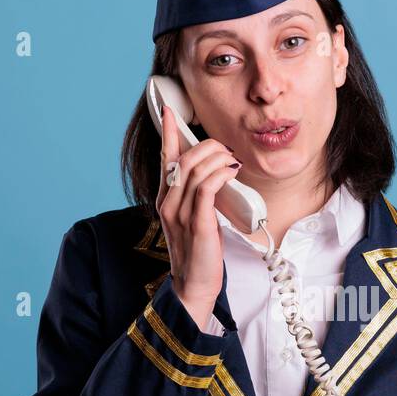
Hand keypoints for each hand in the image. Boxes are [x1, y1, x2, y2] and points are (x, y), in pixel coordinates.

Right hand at [156, 102, 241, 327]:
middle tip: (226, 148)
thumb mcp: (196, 217)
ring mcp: (180, 213)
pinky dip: (220, 174)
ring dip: (217, 158)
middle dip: (207, 145)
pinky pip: (206, 188)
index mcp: (165, 199)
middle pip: (184, 158)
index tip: (170, 110)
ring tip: (232, 160)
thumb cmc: (199, 252)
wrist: (194, 285)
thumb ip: (199, 196)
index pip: (165, 158)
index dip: (168, 132)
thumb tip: (216, 175)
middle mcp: (168, 203)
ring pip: (195, 169)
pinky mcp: (197, 223)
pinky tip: (232, 171)